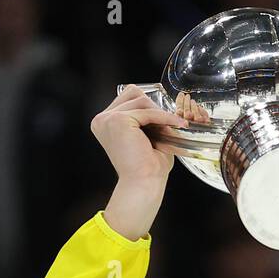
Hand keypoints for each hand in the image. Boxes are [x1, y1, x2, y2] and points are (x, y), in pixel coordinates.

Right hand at [93, 85, 189, 238]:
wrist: (144, 184)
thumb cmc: (147, 167)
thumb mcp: (146, 136)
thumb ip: (147, 117)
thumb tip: (161, 101)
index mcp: (105, 123)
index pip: (127, 97)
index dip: (147, 106)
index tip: (163, 121)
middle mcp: (102, 119)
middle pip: (133, 93)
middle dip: (153, 108)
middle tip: (168, 125)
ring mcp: (107, 119)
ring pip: (142, 100)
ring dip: (159, 114)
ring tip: (170, 129)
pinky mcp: (118, 121)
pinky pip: (148, 111)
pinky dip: (164, 117)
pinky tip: (177, 124)